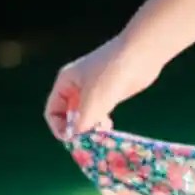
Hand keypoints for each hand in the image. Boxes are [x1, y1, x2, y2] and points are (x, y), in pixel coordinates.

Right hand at [44, 35, 162, 139]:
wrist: (141, 53)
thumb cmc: (113, 71)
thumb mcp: (95, 98)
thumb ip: (83, 119)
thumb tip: (75, 138)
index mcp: (66, 83)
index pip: (52, 112)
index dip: (59, 128)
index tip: (74, 140)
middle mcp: (77, 87)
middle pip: (69, 116)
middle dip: (77, 130)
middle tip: (90, 141)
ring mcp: (94, 90)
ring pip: (86, 116)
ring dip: (91, 128)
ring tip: (103, 133)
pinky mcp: (110, 94)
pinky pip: (100, 114)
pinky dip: (102, 124)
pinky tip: (110, 128)